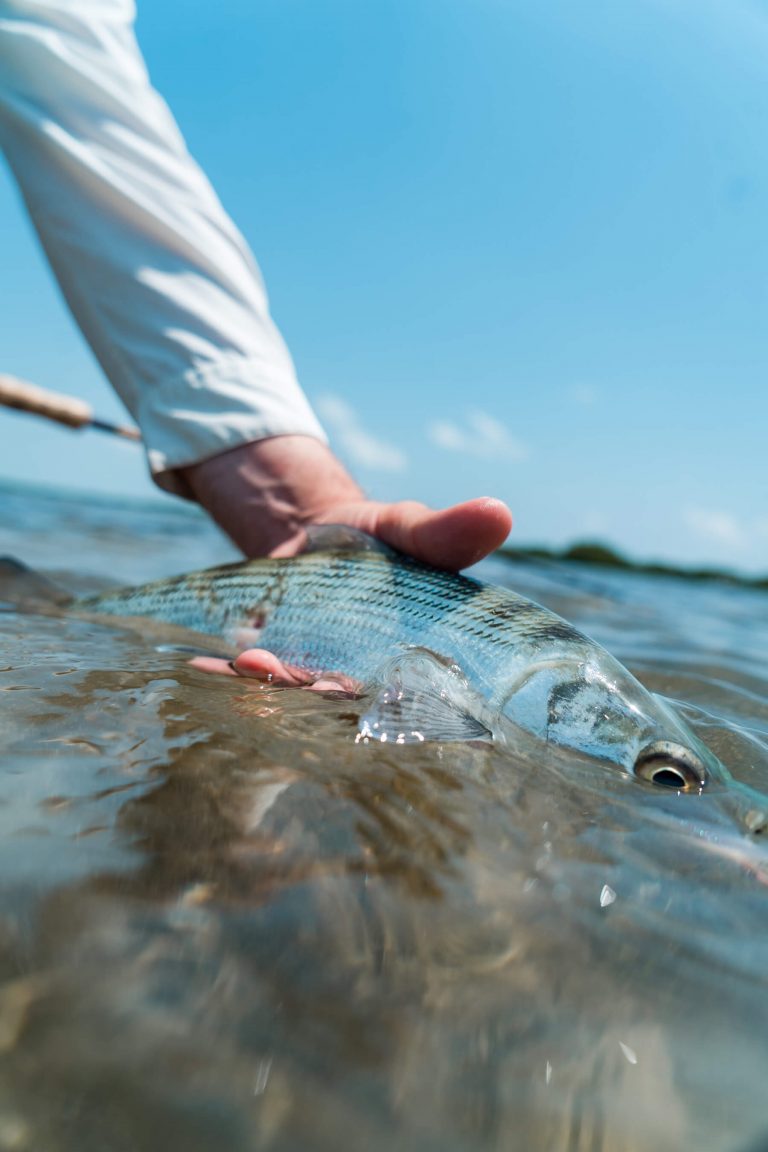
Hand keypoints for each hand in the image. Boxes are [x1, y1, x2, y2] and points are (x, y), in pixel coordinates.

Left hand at [180, 435, 512, 689]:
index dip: (397, 701)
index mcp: (410, 657)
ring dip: (272, 685)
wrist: (313, 532)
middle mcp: (363, 677)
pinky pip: (252, 678)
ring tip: (250, 662)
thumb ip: (444, 533)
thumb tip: (500, 512)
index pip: (413, 691)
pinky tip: (205, 667)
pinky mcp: (274, 664)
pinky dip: (230, 675)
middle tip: (301, 679)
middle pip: (345, 701)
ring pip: (296, 694)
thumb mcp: (407, 527)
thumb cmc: (376, 537)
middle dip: (321, 693)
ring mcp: (314, 674)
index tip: (370, 691)